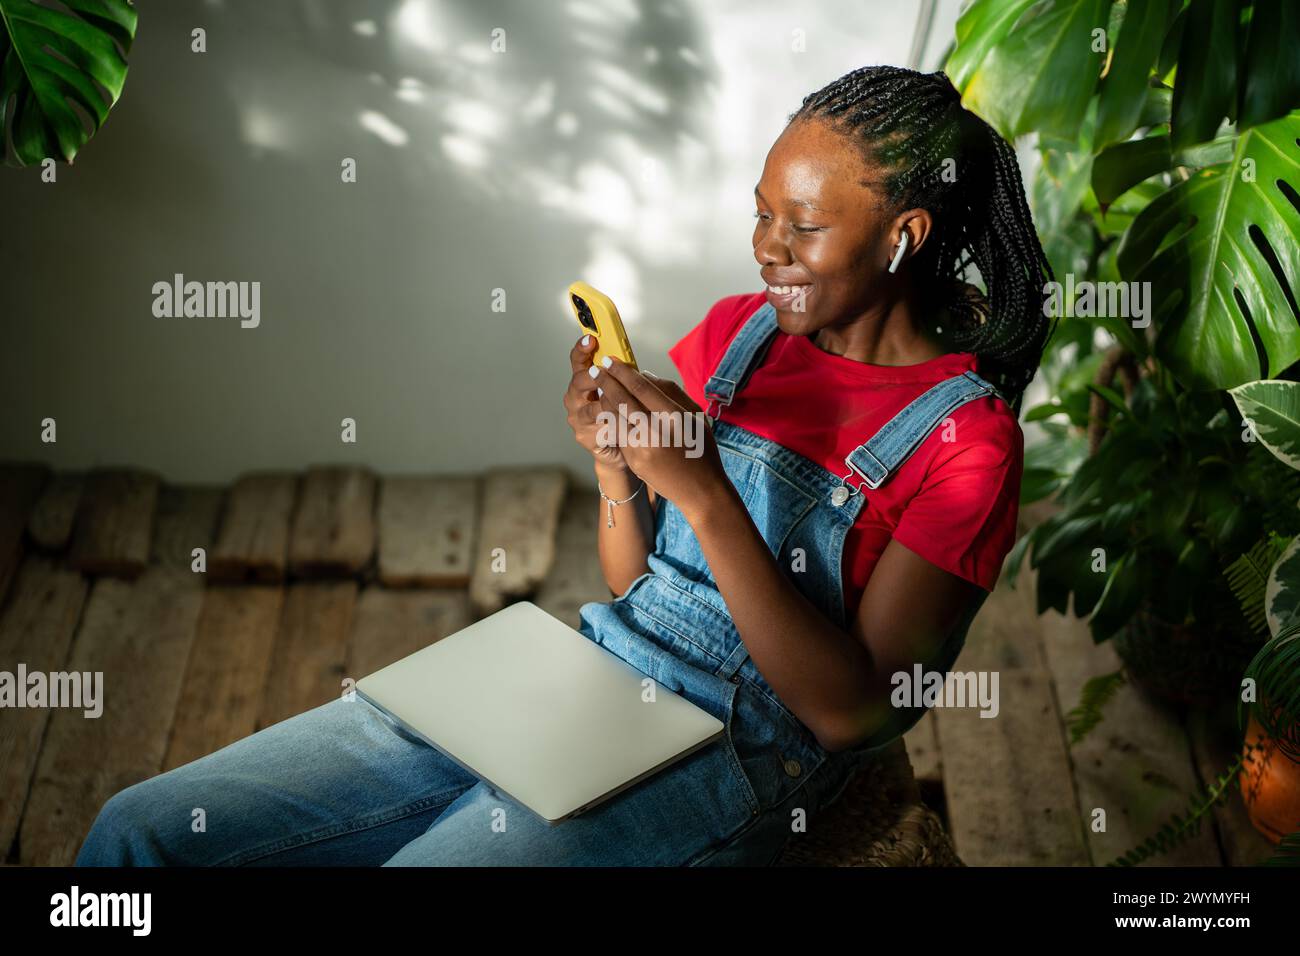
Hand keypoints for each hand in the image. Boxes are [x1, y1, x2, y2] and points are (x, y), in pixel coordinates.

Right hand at [564, 335, 625, 468]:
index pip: (579, 360)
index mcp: (584, 381)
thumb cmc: (621, 414)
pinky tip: (625, 423)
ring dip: (604, 403)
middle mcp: (576, 397)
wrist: (618, 448)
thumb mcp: (621, 391)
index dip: (582, 348)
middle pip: (578, 382)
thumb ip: (622, 377)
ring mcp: (578, 418)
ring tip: (618, 400)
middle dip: (592, 377)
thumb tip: (633, 366)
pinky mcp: (585, 436)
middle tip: (603, 373)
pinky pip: (599, 429)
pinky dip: (612, 425)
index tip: (590, 339)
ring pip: (589, 408)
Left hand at [588, 356, 730, 519]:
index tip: (611, 360)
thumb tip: (644, 374)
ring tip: (599, 387)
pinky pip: (618, 433)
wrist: (699, 490)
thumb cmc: (701, 449)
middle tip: (596, 369)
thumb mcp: (695, 416)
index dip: (623, 372)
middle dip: (606, 381)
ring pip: (614, 417)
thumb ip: (671, 392)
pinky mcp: (633, 461)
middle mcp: (656, 431)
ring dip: (604, 399)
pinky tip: (607, 409)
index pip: (641, 387)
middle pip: (623, 399)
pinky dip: (610, 418)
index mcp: (674, 417)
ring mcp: (642, 448)